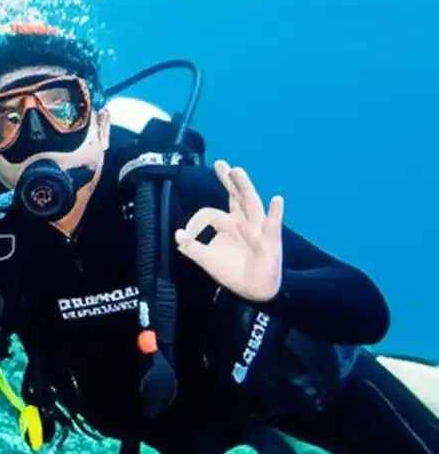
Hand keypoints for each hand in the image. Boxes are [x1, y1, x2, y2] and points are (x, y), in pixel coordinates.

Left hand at [174, 160, 283, 301]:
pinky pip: (273, 225)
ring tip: (237, 171)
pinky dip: (275, 212)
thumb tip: (177, 235)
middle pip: (235, 196)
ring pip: (251, 203)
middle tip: (220, 164)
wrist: (253, 290)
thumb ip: (191, 247)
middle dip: (228, 180)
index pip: (209, 213)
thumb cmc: (231, 270)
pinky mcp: (270, 240)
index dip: (195, 222)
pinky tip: (277, 199)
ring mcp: (257, 229)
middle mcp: (242, 221)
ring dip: (244, 187)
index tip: (185, 235)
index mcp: (226, 224)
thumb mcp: (206, 259)